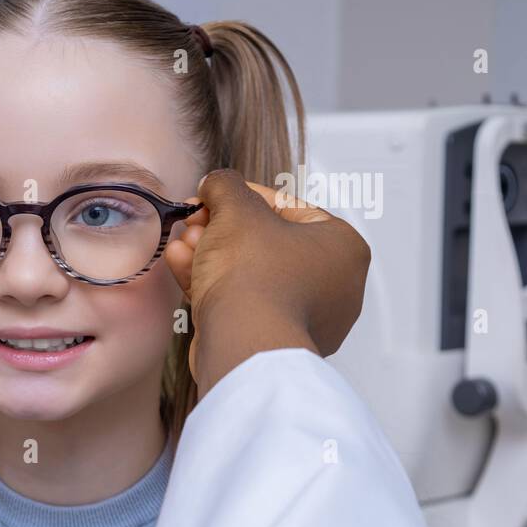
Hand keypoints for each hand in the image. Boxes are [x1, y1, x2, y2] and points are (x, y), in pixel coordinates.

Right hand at [162, 169, 370, 394]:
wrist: (243, 343)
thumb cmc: (255, 279)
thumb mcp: (236, 210)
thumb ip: (226, 186)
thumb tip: (216, 183)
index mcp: (343, 246)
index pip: (287, 207)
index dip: (240, 197)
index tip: (212, 196)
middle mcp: (335, 284)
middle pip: (266, 242)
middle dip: (220, 230)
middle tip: (195, 222)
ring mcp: (307, 317)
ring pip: (251, 274)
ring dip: (211, 256)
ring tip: (183, 244)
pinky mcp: (276, 340)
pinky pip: (244, 303)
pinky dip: (214, 285)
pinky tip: (184, 267)